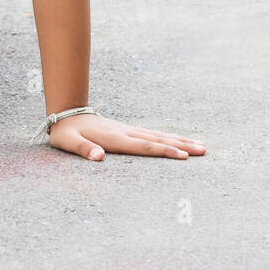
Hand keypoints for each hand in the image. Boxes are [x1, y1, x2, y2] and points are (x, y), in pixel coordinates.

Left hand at [48, 113, 205, 161]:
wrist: (65, 113)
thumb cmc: (66, 132)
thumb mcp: (69, 142)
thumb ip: (83, 149)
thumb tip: (99, 156)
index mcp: (115, 138)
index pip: (144, 146)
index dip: (164, 150)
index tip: (183, 155)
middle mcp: (125, 132)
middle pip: (158, 139)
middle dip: (182, 145)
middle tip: (204, 150)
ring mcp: (128, 130)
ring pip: (158, 135)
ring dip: (180, 140)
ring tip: (201, 145)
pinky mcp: (127, 131)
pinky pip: (153, 135)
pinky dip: (169, 138)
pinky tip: (179, 141)